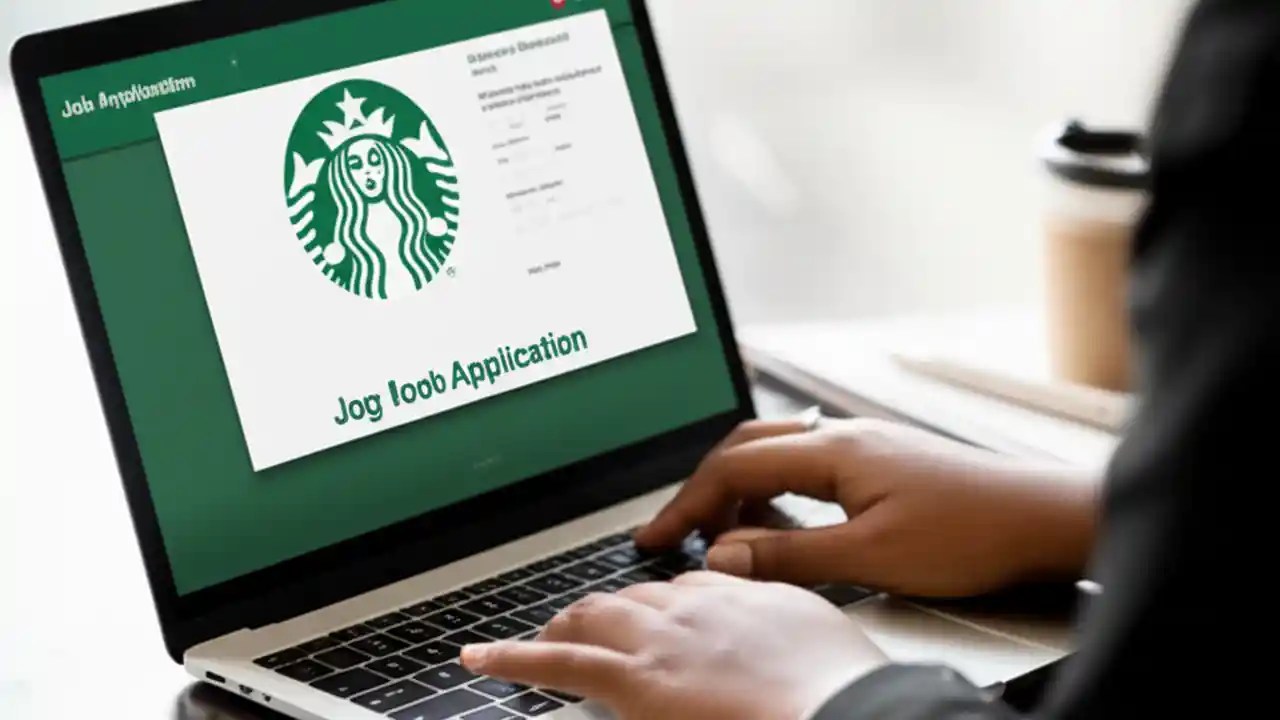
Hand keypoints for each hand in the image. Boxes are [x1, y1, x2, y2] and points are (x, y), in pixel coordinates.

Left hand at [462, 572, 887, 719]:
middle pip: (635, 597)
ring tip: (544, 639)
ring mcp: (663, 639)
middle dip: (609, 612)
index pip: (689, 586)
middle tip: (590, 628)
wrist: (845, 713)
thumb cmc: (846, 692)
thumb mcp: (820, 639)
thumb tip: (767, 636)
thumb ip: (780, 626)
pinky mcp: (637, 680)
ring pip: (595, 617)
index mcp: (744, 593)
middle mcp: (697, 605)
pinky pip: (558, 662)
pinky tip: (483, 657)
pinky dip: (514, 657)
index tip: (660, 620)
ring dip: (567, 626)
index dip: (666, 606)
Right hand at [636, 418, 1098, 597]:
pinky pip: (807, 466)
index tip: (658, 537)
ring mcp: (865, 446)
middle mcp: (844, 437)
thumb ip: (789, 555)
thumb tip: (721, 556)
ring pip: (777, 454)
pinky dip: (776, 493)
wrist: (1045, 517)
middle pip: (747, 448)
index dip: (688, 505)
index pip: (734, 468)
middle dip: (705, 490)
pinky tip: (781, 524)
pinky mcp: (883, 462)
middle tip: (676, 532)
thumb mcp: (871, 556)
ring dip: (740, 491)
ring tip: (722, 535)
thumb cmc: (972, 533)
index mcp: (834, 450)